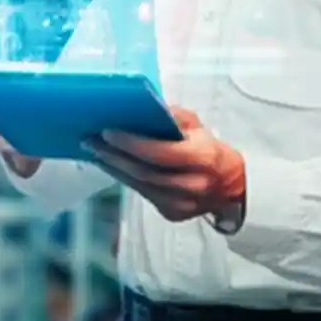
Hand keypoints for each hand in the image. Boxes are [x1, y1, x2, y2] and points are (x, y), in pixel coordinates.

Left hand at [84, 107, 244, 223]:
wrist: (229, 186)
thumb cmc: (209, 149)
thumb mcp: (197, 126)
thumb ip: (172, 117)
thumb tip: (142, 107)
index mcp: (202, 158)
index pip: (160, 152)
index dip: (131, 143)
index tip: (108, 131)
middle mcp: (191, 185)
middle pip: (144, 172)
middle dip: (114, 155)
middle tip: (91, 140)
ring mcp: (181, 204)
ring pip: (139, 185)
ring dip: (114, 168)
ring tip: (96, 151)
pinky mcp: (172, 214)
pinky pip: (143, 194)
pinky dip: (125, 178)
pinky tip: (112, 165)